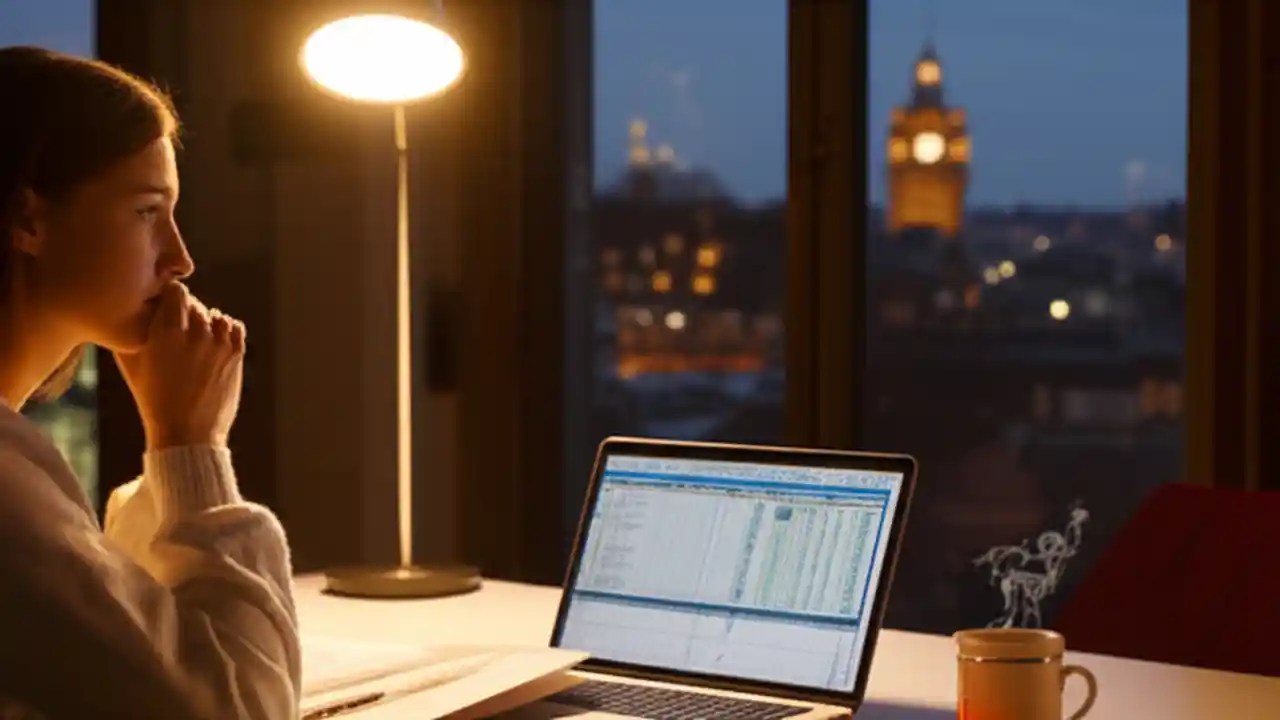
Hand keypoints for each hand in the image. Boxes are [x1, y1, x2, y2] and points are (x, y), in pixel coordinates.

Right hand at [114, 282, 245, 449]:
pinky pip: (233, 326)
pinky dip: (223, 331)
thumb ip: (130, 329)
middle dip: (184, 313)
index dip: (168, 296)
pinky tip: (210, 345)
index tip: (162, 307)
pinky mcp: (236, 353)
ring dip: (205, 323)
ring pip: (213, 314)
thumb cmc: (152, 398)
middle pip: (194, 302)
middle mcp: (196, 332)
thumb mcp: (130, 363)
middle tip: (175, 332)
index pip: (174, 289)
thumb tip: (129, 305)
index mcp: (167, 330)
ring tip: (192, 344)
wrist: (186, 432)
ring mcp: (220, 342)